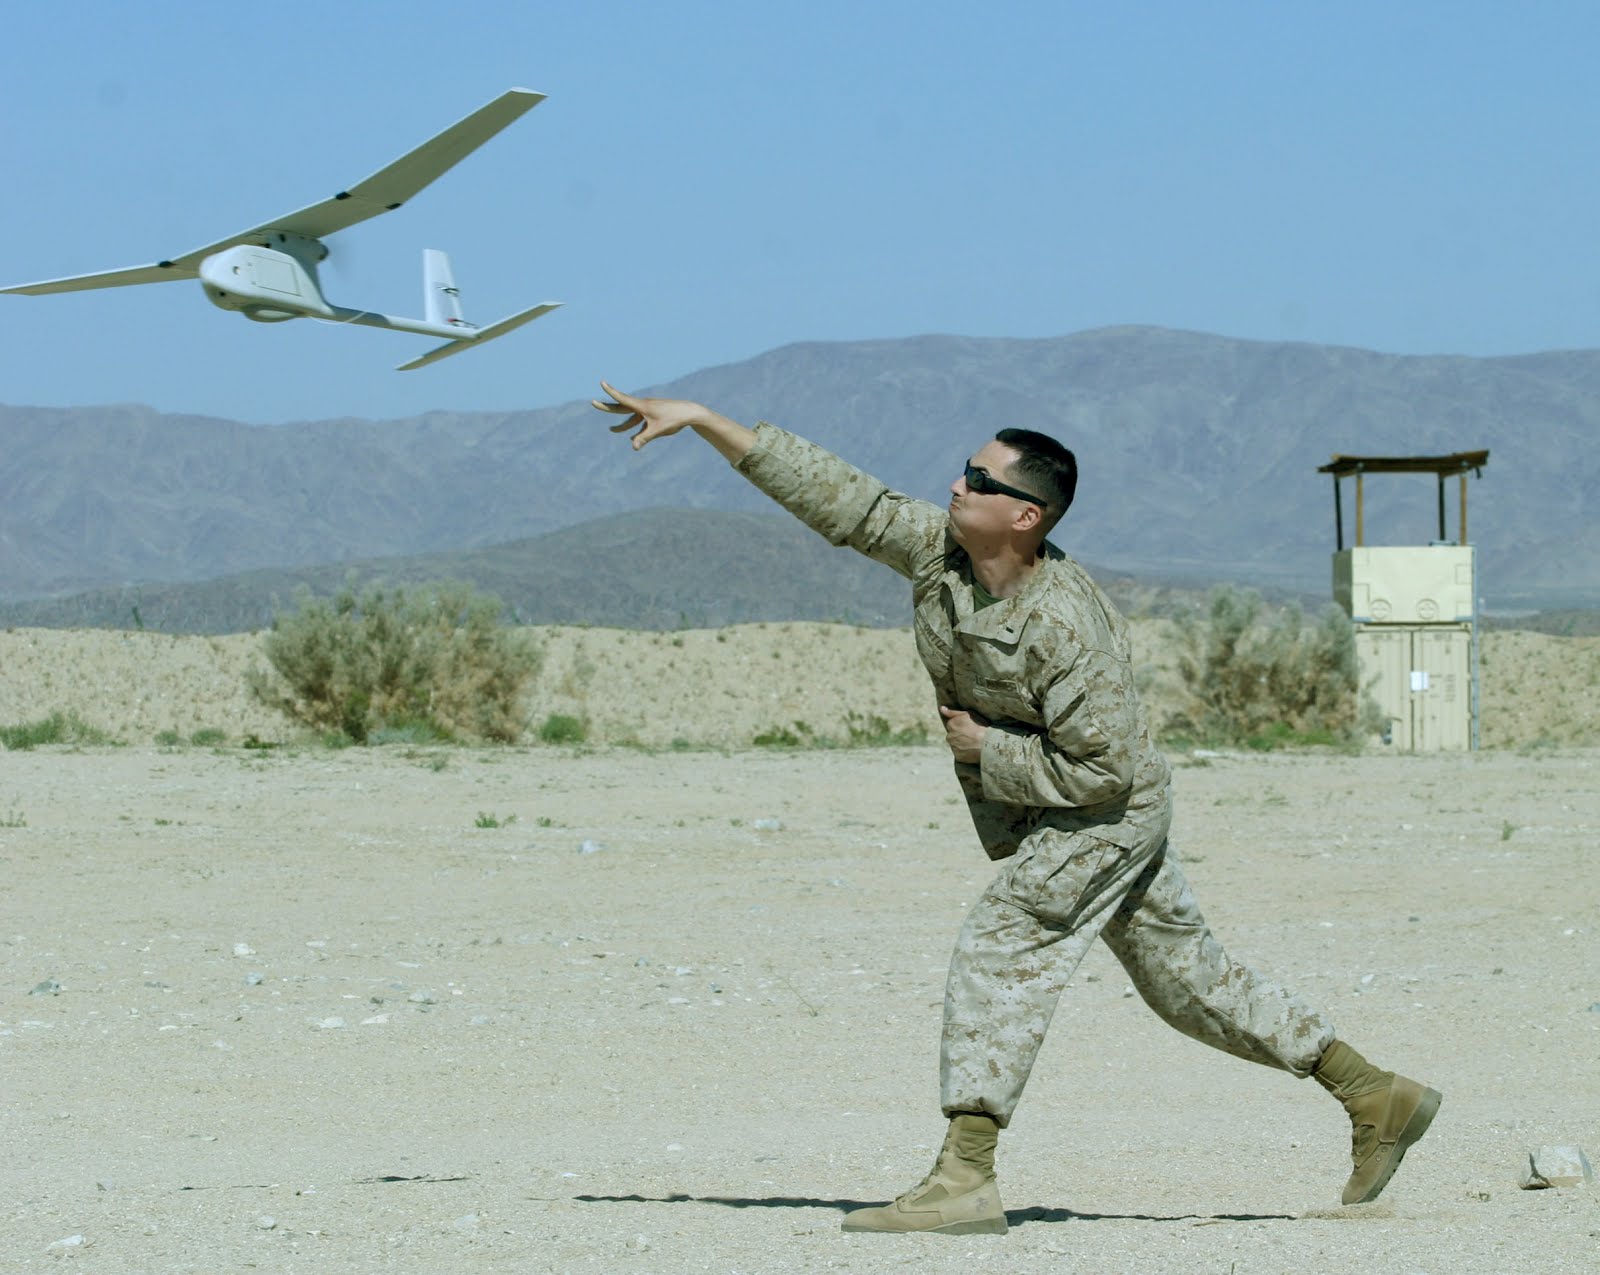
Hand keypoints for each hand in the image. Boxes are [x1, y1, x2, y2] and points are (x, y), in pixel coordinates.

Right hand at [591, 381, 708, 450]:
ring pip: (631, 418)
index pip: (622, 398)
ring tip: (612, 430)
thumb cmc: (673, 419)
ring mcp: (648, 411)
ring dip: (622, 425)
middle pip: (621, 407)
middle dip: (607, 407)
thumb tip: (633, 447)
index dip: (611, 391)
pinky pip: (640, 423)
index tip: (601, 382)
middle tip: (593, 402)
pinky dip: (635, 429)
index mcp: (641, 406)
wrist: (689, 413)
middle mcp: (642, 406)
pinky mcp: (654, 417)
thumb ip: (644, 438)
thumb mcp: (658, 430)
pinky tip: (632, 437)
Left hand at [939, 705, 989, 763]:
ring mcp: (953, 747)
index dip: (961, 726)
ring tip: (973, 743)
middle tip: (971, 736)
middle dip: (959, 735)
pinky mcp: (957, 756)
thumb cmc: (979, 726)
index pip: (952, 725)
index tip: (969, 727)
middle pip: (952, 735)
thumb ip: (952, 712)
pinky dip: (964, 752)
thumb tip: (942, 708)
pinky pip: (959, 753)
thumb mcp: (967, 714)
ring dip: (961, 744)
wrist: (987, 743)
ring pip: (955, 744)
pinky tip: (972, 749)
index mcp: (951, 724)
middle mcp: (949, 736)